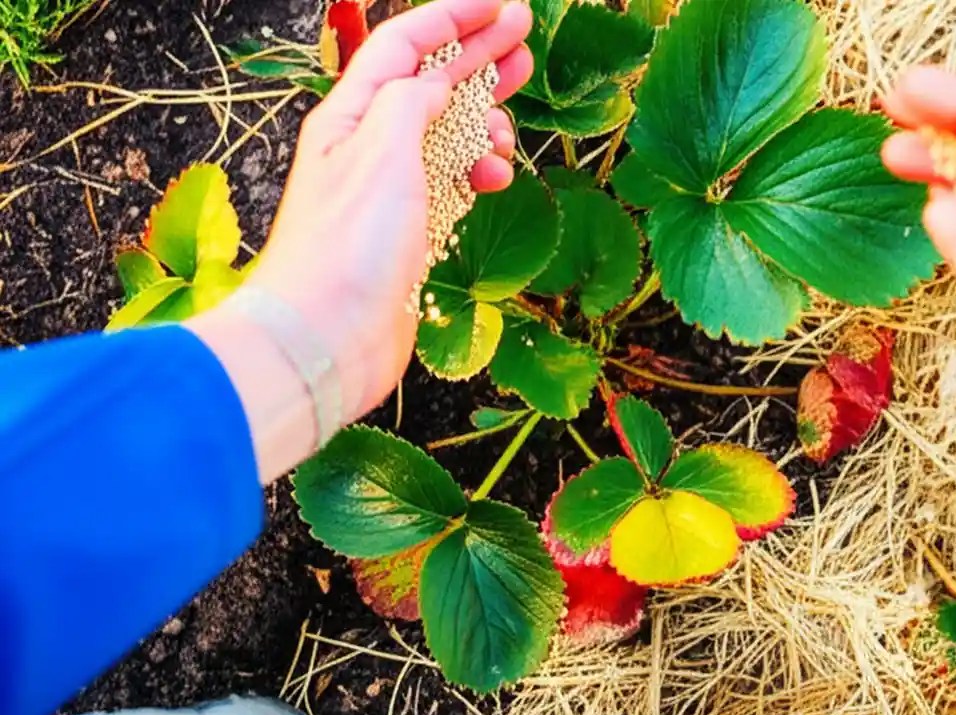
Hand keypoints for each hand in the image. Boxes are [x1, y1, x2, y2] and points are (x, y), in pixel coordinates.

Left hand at [248, 0, 533, 418]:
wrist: (327, 339)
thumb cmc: (347, 246)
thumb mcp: (383, 151)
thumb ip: (413, 100)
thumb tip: (436, 83)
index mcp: (353, 114)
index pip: (405, 43)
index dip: (454, 15)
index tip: (504, 4)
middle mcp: (369, 144)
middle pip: (432, 82)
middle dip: (479, 57)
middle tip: (526, 39)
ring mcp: (390, 189)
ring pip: (448, 135)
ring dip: (484, 126)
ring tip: (510, 134)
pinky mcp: (409, 230)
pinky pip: (453, 183)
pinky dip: (478, 174)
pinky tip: (495, 178)